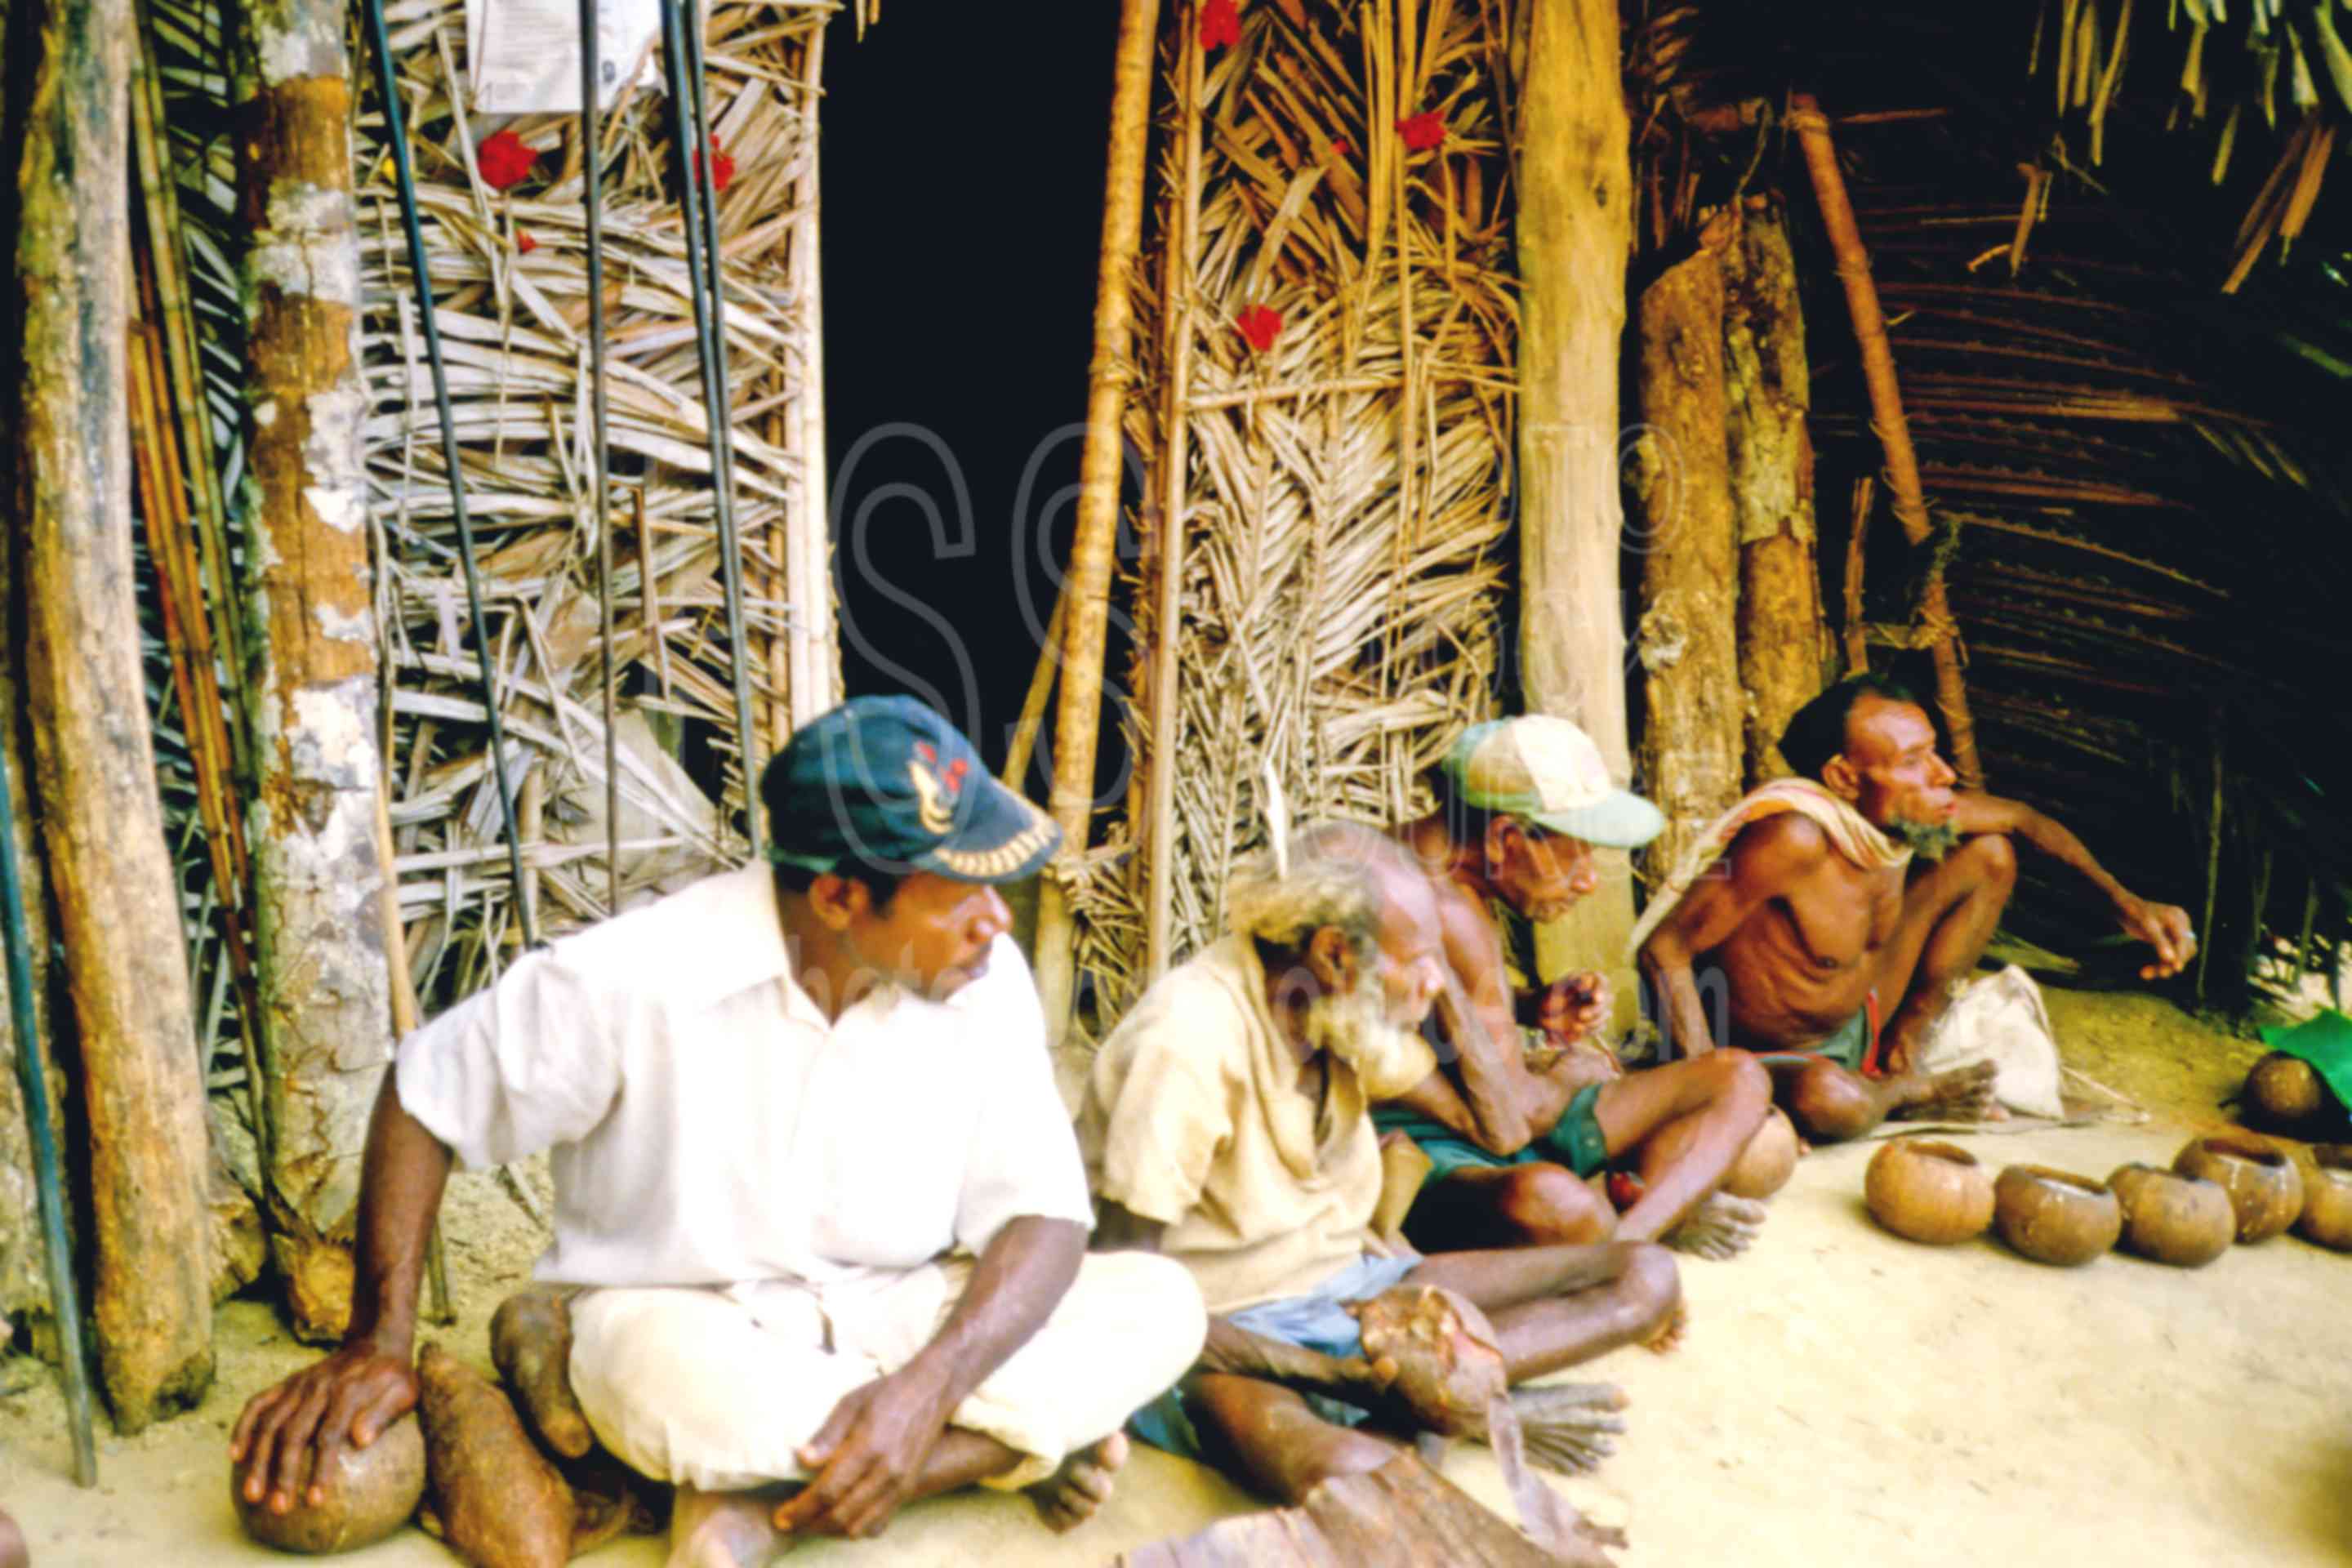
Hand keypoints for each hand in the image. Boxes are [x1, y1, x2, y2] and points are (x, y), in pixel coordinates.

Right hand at [229, 1341, 418, 1515]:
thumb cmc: (394, 1376)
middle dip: (283, 1473)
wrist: (377, 1340)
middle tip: (278, 1507)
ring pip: (270, 1424)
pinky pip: (257, 1404)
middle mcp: (318, 1389)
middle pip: (293, 1434)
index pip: (329, 1436)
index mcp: (347, 1393)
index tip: (314, 1501)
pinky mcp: (286, 1384)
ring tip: (253, 1495)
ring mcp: (298, 1385)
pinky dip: (243, 1428)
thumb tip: (361, 1440)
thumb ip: (383, 1414)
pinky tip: (235, 1456)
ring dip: (259, 1460)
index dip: (321, 1469)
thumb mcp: (404, 1391)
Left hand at [772, 1363, 955, 1539]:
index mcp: (869, 1447)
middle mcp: (887, 1471)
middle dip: (809, 1524)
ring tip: (810, 1522)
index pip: (828, 1491)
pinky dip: (856, 1529)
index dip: (801, 1509)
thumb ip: (827, 1435)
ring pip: (859, 1526)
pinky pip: (879, 1523)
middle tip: (788, 1523)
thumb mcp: (851, 1403)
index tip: (780, 1516)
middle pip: (841, 1515)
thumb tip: (802, 1460)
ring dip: (830, 1530)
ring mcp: (900, 1484)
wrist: (931, 1391)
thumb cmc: (887, 1392)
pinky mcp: (908, 1489)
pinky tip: (841, 1520)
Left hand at [1536, 972, 1609, 1046]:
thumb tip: (1586, 983)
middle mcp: (1594, 994)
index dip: (1601, 989)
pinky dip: (1588, 1031)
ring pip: (1604, 1015)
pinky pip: (1598, 1028)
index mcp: (1586, 980)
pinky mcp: (1593, 1023)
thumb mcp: (1556, 990)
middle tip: (1581, 1016)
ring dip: (1592, 1022)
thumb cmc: (1547, 996)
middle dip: (1595, 1010)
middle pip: (1606, 1001)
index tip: (1596, 998)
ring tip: (1574, 1026)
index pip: (1601, 981)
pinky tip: (1573, 1032)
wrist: (1539, 1013)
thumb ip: (1571, 986)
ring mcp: (1595, 1009)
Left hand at [2117, 896, 2195, 978]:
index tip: (2176, 969)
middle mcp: (2181, 926)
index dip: (2181, 955)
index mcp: (2178, 918)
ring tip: (2145, 974)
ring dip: (2164, 967)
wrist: (2122, 907)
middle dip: (2170, 964)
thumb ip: (2159, 942)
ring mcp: (2176, 933)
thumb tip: (2171, 960)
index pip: (2184, 941)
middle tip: (2151, 974)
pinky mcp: (2169, 941)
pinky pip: (2169, 957)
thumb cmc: (2134, 913)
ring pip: (2177, 957)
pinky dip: (2159, 964)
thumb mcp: (2146, 925)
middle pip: (2185, 951)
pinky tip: (2146, 971)